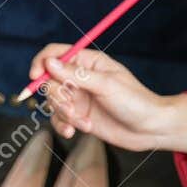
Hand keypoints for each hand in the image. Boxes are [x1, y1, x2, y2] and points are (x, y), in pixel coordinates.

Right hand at [25, 43, 186, 153]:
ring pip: (53, 103)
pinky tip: (75, 132)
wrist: (150, 129)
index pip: (55, 54)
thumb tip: (49, 63)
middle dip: (57, 98)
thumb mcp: (106, 86)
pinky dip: (63, 125)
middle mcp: (80, 78)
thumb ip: (76, 75)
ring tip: (84, 124)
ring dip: (64, 115)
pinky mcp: (79, 116)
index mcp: (88, 62)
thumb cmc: (135, 102)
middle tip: (72, 110)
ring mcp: (79, 98)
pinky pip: (58, 119)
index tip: (36, 76)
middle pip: (50, 81)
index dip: (41, 63)